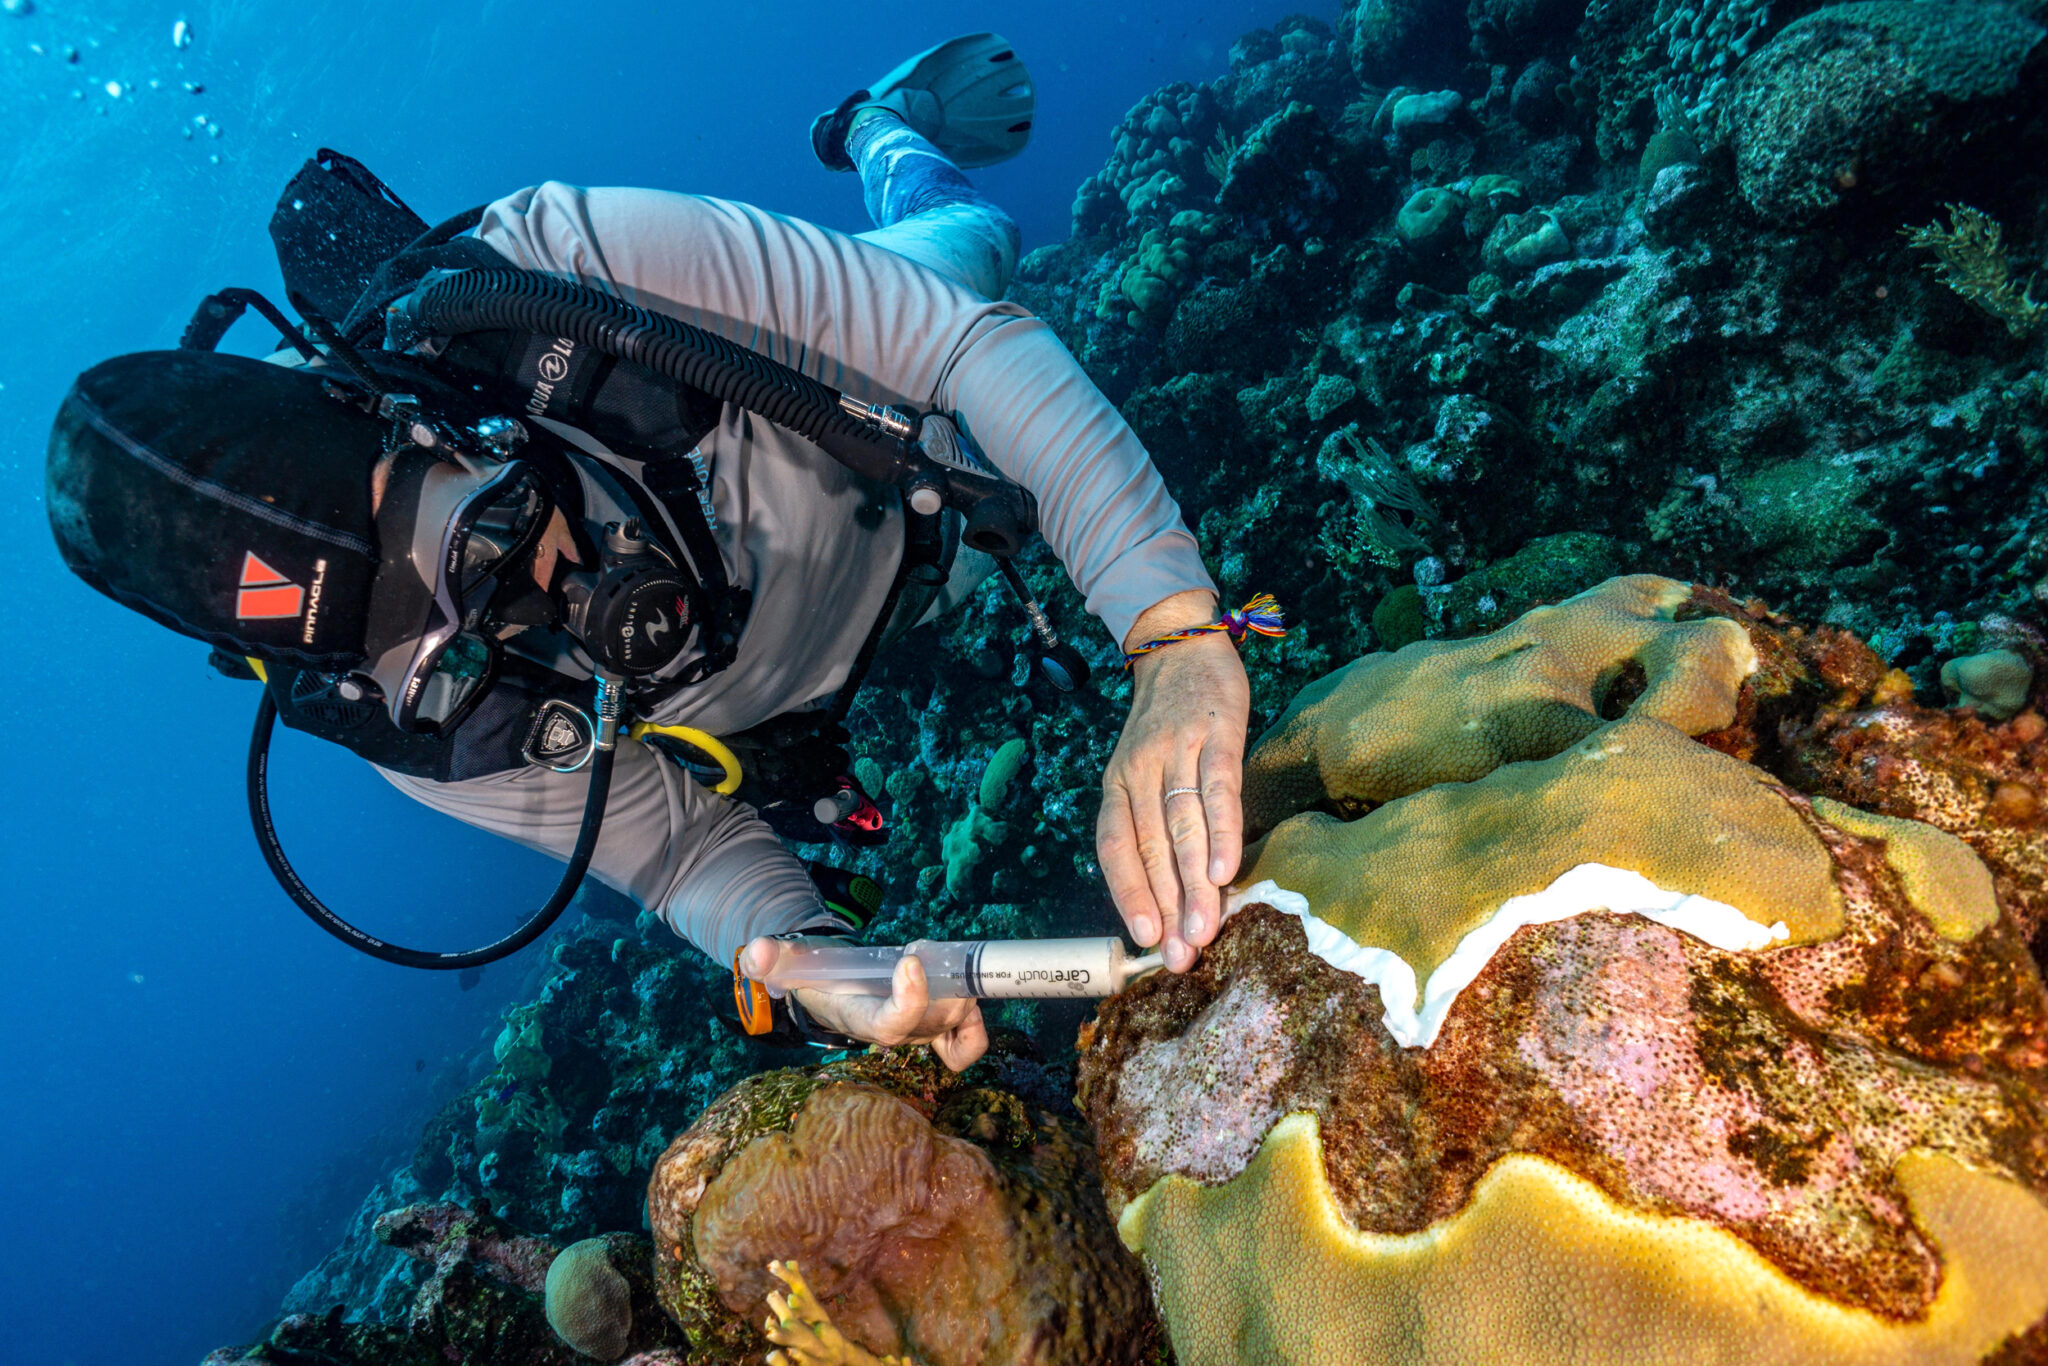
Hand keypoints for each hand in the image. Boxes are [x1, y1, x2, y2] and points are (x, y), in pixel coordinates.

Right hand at [739, 937, 988, 1070]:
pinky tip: (956, 985)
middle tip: (919, 949)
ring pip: (958, 1016)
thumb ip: (770, 957)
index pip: (892, 1025)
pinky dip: (976, 1018)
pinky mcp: (941, 1025)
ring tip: (930, 956)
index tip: (912, 960)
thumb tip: (756, 951)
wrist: (836, 988)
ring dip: (954, 982)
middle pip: (935, 1017)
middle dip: (939, 978)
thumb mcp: (789, 962)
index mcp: (861, 1020)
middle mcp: (898, 1033)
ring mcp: (923, 1032)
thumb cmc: (817, 974)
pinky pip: (971, 1040)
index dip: (909, 999)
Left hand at [1097, 590, 1250, 973]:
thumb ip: (1154, 821)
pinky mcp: (1215, 733)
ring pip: (1182, 827)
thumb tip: (1175, 889)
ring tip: (1205, 929)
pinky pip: (1217, 789)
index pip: (1116, 848)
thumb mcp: (1144, 769)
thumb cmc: (1166, 723)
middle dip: (1167, 906)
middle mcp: (1138, 771)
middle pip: (1152, 848)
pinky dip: (1221, 831)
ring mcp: (1176, 751)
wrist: (1182, 646)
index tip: (1147, 941)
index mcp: (1117, 785)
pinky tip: (1226, 870)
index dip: (1130, 895)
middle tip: (1185, 956)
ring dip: (1193, 883)